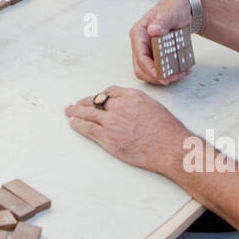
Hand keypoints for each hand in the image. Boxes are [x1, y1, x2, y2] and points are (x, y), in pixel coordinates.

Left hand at [64, 85, 189, 177]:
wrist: (170, 147)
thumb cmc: (167, 130)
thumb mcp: (154, 107)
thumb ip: (138, 104)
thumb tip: (130, 107)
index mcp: (132, 96)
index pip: (110, 91)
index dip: (100, 95)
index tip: (96, 98)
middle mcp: (120, 106)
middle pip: (95, 100)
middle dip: (83, 102)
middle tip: (76, 103)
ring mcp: (112, 122)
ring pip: (88, 113)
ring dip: (75, 111)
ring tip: (69, 111)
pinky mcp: (108, 138)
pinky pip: (88, 129)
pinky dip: (78, 125)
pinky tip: (73, 123)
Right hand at [130, 0, 195, 84]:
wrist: (184, 9)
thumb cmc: (174, 8)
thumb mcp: (169, 13)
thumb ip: (162, 22)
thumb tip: (153, 30)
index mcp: (139, 33)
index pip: (140, 56)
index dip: (150, 69)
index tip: (162, 77)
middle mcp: (140, 43)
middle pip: (141, 67)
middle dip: (155, 76)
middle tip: (172, 79)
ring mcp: (148, 50)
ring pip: (148, 71)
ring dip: (162, 77)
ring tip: (179, 75)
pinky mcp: (156, 54)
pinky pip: (158, 68)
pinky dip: (168, 73)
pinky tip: (181, 70)